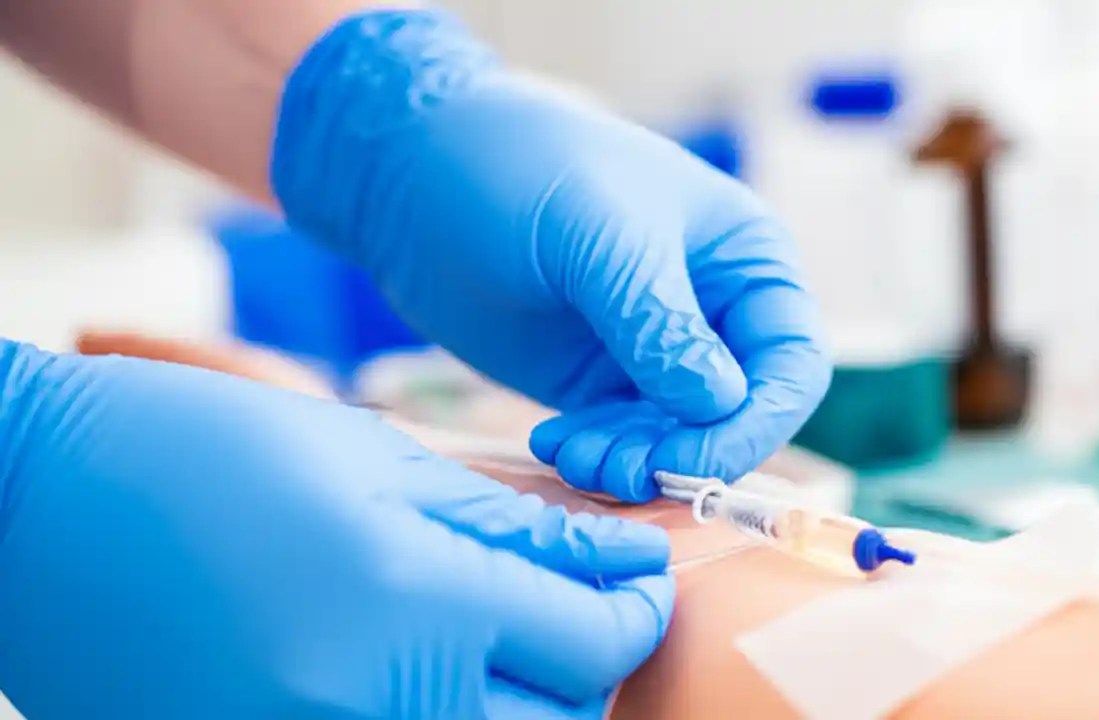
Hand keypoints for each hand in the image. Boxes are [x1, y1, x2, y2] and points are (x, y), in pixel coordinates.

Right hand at [0, 341, 671, 718]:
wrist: (42, 509)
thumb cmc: (208, 451)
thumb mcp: (375, 460)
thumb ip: (506, 525)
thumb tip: (608, 562)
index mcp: (409, 597)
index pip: (590, 643)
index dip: (636, 611)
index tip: (641, 582)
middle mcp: (372, 700)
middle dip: (585, 672)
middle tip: (576, 612)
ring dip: (517, 709)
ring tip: (498, 640)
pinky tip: (420, 671)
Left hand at [272, 10, 830, 500]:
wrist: (411, 170)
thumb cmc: (518, 169)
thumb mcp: (596, 237)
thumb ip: (659, 322)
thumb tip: (721, 404)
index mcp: (747, 259)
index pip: (792, 364)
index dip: (756, 423)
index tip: (691, 459)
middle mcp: (716, 311)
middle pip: (739, 416)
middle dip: (684, 451)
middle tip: (614, 466)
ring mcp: (656, 351)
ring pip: (679, 441)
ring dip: (636, 463)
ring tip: (572, 454)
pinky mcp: (600, 382)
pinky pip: (625, 441)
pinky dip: (600, 456)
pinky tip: (554, 441)